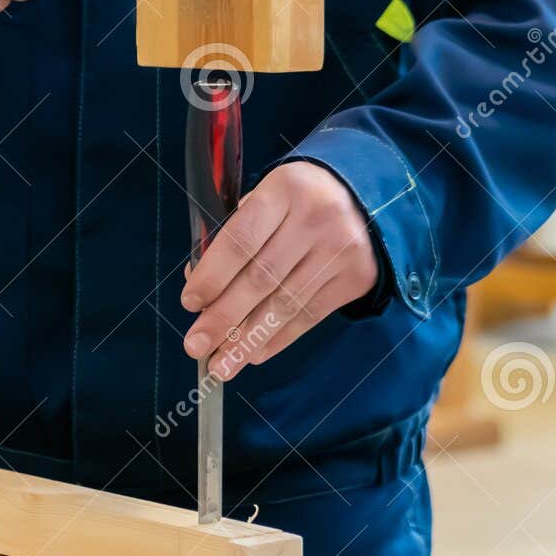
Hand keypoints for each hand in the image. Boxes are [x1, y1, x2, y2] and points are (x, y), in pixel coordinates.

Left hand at [180, 162, 379, 380]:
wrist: (366, 196)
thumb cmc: (299, 198)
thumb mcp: (267, 196)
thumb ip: (234, 234)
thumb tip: (200, 286)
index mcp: (285, 190)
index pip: (241, 240)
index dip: (213, 275)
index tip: (189, 303)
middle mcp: (316, 220)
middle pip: (262, 277)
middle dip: (224, 317)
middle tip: (195, 346)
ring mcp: (340, 251)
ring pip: (286, 304)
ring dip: (248, 340)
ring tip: (222, 365)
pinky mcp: (356, 279)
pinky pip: (310, 315)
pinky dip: (278, 338)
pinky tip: (253, 353)